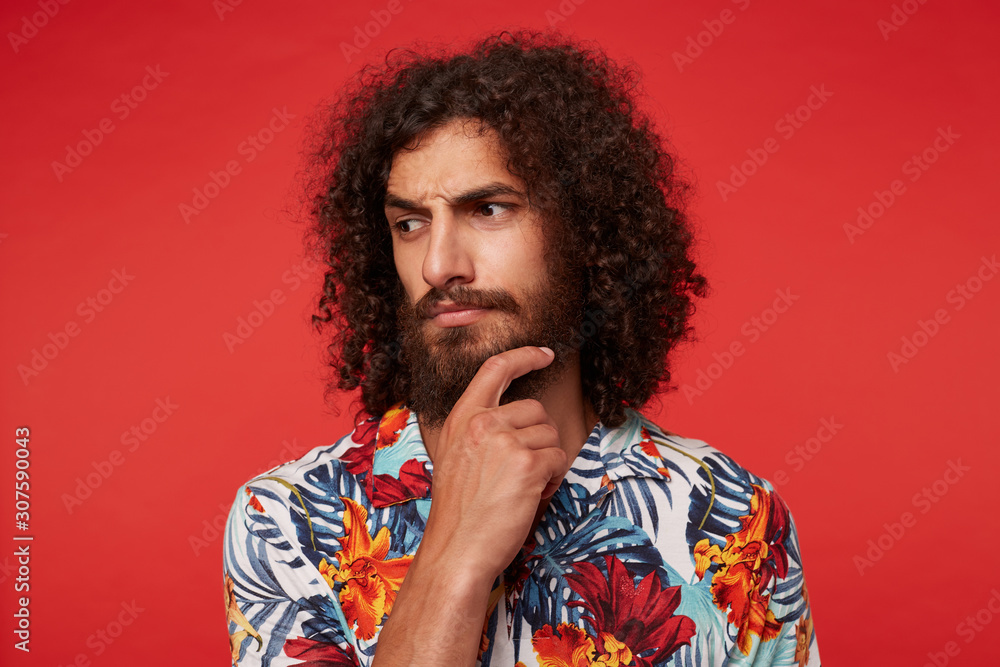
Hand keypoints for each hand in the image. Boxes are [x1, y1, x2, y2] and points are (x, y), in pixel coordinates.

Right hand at [420, 345, 566, 582]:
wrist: (456, 551)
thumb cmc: (459, 514)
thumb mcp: (456, 458)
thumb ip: (479, 433)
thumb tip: (518, 421)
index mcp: (461, 419)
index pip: (495, 369)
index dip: (524, 356)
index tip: (544, 353)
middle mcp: (481, 423)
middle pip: (535, 408)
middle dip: (539, 437)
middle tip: (522, 471)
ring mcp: (504, 442)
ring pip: (550, 435)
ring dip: (547, 461)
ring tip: (523, 487)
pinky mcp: (527, 464)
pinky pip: (559, 459)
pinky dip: (553, 478)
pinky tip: (532, 495)